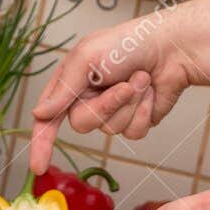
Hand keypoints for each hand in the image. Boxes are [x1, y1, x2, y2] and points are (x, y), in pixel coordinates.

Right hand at [28, 13, 194, 173]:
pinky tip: (150, 92)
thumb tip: (39, 114)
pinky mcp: (135, 120)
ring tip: (140, 79)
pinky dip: (144, 112)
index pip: (48, 117)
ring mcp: (113, 112)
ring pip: (111, 130)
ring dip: (130, 103)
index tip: (38, 166)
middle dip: (107, 105)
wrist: (171, 49)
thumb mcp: (87, 58)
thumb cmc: (128, 43)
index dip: (41, 142)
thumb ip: (63, 89)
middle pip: (83, 125)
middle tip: (124, 85)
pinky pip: (133, 133)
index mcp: (71, 82)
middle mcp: (88, 99)